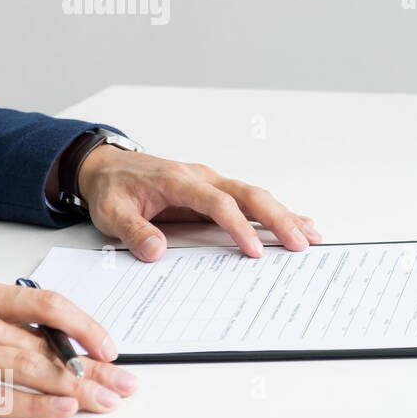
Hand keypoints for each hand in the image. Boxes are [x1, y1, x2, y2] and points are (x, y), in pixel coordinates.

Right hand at [0, 279, 135, 417]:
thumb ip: (1, 316)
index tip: (110, 347)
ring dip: (75, 388)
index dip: (85, 326)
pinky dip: (34, 407)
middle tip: (124, 382)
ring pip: (28, 371)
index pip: (46, 304)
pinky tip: (63, 410)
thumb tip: (62, 338)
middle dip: (92, 366)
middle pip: (44, 344)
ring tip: (105, 400)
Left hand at [77, 147, 323, 261]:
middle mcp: (202, 177)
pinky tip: (296, 222)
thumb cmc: (111, 188)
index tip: (255, 251)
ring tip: (310, 235)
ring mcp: (212, 182)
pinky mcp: (215, 191)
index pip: (218, 203)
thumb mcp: (111, 212)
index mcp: (179, 180)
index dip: (239, 226)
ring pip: (255, 196)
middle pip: (249, 195)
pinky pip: (249, 200)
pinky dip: (275, 212)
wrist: (106, 166)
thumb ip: (133, 231)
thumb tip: (156, 250)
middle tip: (301, 243)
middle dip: (278, 219)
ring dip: (284, 215)